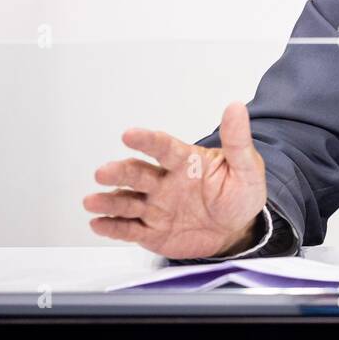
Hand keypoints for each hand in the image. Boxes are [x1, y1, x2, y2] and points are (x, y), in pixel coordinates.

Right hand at [83, 102, 267, 258]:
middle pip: (137, 174)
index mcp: (185, 162)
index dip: (146, 140)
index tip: (129, 134)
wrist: (237, 230)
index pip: (163, 147)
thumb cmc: (239, 194)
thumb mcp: (246, 168)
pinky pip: (130, 229)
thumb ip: (237, 141)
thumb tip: (236, 107)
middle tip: (103, 172)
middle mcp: (165, 182)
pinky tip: (98, 223)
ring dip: (109, 201)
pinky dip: (113, 227)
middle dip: (119, 172)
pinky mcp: (152, 231)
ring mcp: (156, 207)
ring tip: (92, 201)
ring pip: (127, 201)